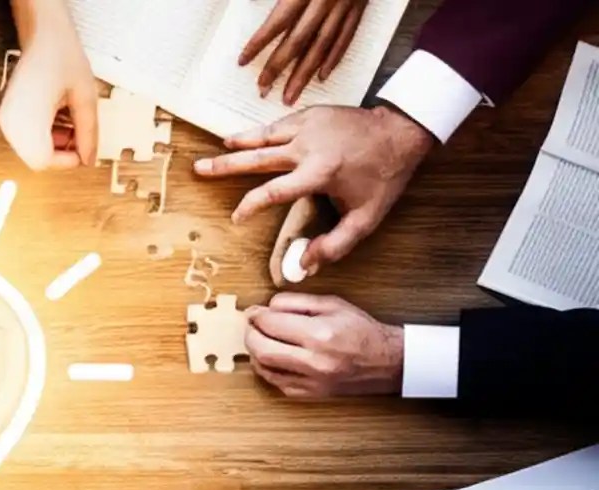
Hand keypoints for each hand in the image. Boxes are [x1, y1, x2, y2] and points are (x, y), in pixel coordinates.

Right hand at [0, 0, 97, 169]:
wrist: (43, 37)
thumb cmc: (61, 57)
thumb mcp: (85, 96)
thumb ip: (88, 132)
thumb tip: (89, 158)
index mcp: (29, 113)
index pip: (42, 160)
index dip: (64, 161)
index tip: (80, 152)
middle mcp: (12, 119)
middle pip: (35, 159)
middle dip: (59, 153)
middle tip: (77, 136)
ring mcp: (6, 118)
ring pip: (30, 151)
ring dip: (52, 145)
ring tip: (68, 123)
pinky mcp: (7, 116)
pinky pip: (24, 139)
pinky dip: (43, 136)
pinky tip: (56, 119)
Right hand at [194, 106, 433, 272]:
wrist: (401, 132)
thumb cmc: (384, 176)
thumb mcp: (366, 218)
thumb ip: (335, 245)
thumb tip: (304, 264)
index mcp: (318, 172)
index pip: (273, 191)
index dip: (250, 205)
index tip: (236, 217)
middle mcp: (307, 146)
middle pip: (257, 157)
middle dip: (226, 164)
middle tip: (199, 168)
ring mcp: (307, 126)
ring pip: (264, 135)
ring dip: (239, 142)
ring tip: (219, 147)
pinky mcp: (311, 114)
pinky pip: (279, 124)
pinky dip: (261, 132)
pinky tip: (249, 137)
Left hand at [240, 0, 366, 104]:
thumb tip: (248, 0)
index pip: (279, 20)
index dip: (259, 42)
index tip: (243, 61)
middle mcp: (325, 0)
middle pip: (299, 39)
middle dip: (279, 67)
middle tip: (262, 90)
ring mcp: (345, 5)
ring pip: (323, 44)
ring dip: (305, 73)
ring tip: (290, 96)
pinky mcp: (359, 7)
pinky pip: (346, 37)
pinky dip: (334, 58)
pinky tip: (322, 76)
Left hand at [245, 293, 403, 397]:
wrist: (387, 362)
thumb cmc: (361, 330)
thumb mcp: (332, 304)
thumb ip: (295, 303)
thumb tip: (265, 308)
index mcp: (320, 335)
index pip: (271, 325)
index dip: (256, 316)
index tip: (254, 311)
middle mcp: (314, 361)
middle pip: (261, 349)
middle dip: (250, 334)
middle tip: (252, 325)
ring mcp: (311, 382)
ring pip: (264, 368)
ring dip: (255, 352)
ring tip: (261, 338)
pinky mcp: (310, 394)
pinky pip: (276, 382)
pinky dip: (268, 368)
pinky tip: (273, 356)